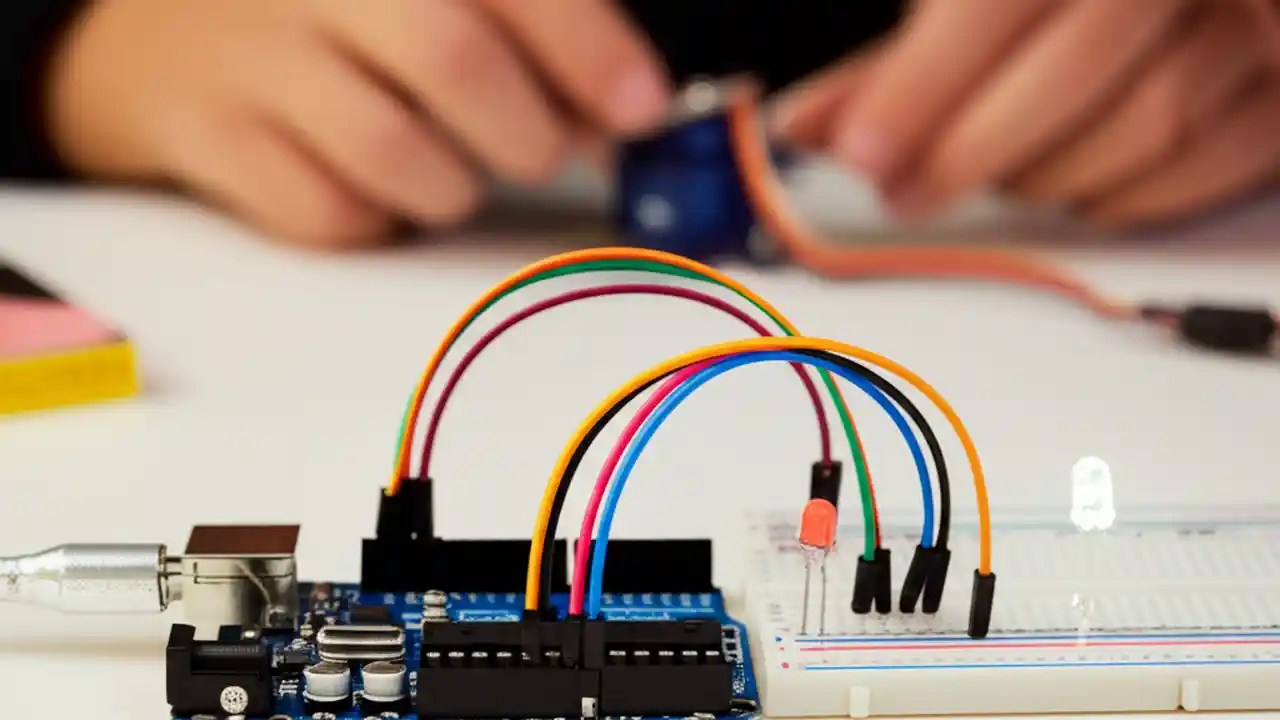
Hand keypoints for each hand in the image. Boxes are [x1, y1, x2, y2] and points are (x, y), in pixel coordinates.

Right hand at [46, 0, 668, 247]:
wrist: (164, 37)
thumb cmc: (343, 18)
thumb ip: (530, 33)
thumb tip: (625, 112)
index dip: (590, 48)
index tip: (643, 108)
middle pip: (454, 58)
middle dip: (528, 132)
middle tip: (539, 151)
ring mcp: (251, 54)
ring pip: (393, 152)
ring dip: (451, 186)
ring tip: (445, 168)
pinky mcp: (210, 133)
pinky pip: (329, 214)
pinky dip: (375, 220)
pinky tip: (368, 187)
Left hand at [774, 0, 1279, 227]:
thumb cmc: (1046, 5)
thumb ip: (899, 58)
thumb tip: (806, 126)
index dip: (924, 83)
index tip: (858, 150)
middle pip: (1078, 70)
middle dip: (968, 149)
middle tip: (900, 189)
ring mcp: (1256, 25)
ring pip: (1141, 128)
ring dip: (1038, 175)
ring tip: (981, 174)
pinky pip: (1197, 174)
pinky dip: (1114, 198)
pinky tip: (1065, 184)